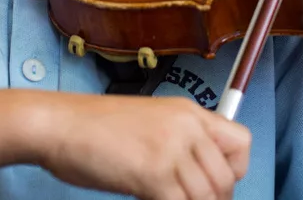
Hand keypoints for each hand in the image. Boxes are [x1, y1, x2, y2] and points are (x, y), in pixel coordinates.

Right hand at [33, 93, 250, 199]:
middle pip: (228, 178)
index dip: (234, 171)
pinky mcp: (154, 174)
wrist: (60, 124)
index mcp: (188, 112)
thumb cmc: (94, 129)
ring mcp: (172, 149)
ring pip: (208, 197)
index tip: (216, 187)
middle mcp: (187, 127)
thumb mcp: (149, 125)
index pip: (242, 142)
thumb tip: (196, 179)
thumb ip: (178, 145)